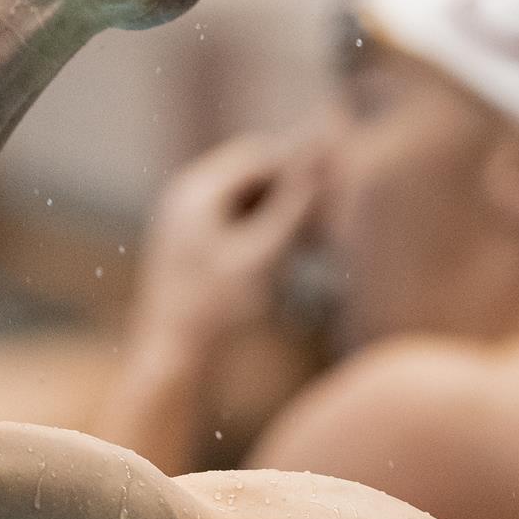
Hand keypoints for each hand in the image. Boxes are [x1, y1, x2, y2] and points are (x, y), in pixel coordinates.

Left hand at [133, 131, 327, 352]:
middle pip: (255, 175)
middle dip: (296, 189)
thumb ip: (295, 201)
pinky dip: (272, 232)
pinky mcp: (196, 250)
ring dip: (288, 212)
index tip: (344, 190)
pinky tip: (301, 255)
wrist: (174, 370)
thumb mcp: (265, 255)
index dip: (305, 167)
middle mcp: (187, 201)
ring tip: (326, 238)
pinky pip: (241, 225)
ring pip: (251, 200)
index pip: (263, 155)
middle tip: (339, 214)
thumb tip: (323, 148)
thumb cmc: (218, 316)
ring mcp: (189, 225)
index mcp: (196, 193)